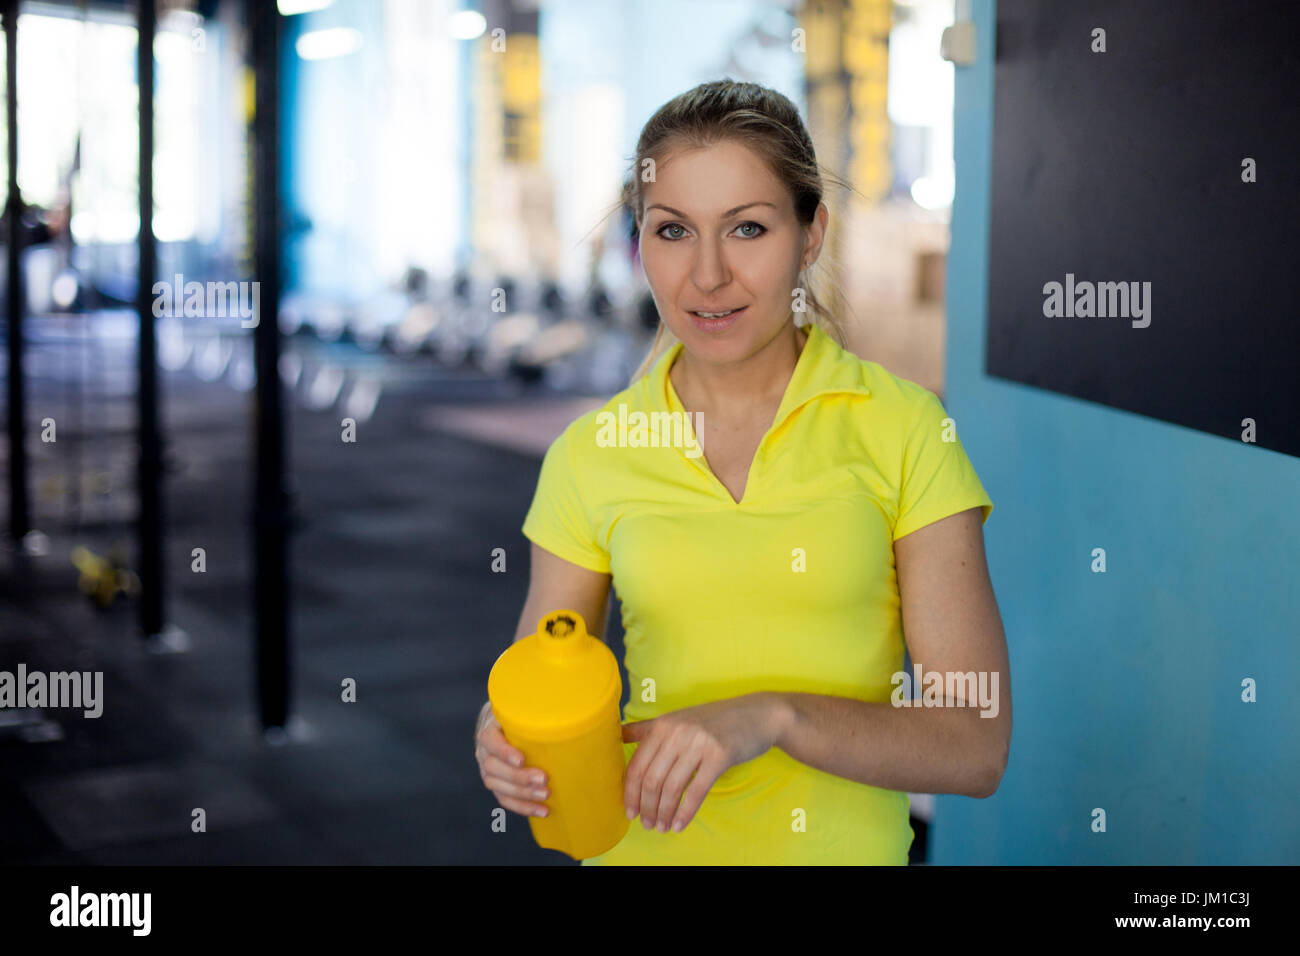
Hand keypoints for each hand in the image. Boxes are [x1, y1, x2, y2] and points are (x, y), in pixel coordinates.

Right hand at [474, 701, 549, 817]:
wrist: (504, 721)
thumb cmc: (519, 712)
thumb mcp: (522, 705)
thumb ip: (536, 708)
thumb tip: (570, 707)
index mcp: (489, 727)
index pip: (490, 740)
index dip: (504, 752)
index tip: (522, 759)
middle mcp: (484, 750)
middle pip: (493, 768)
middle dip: (519, 778)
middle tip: (544, 779)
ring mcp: (488, 768)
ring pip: (498, 786)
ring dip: (523, 795)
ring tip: (545, 795)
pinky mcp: (496, 783)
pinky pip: (504, 799)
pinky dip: (523, 807)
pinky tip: (541, 810)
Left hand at [622, 693, 787, 833]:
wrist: (756, 714)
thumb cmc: (714, 720)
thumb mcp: (678, 719)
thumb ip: (648, 728)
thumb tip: (617, 735)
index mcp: (662, 725)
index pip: (637, 765)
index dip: (630, 792)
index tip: (629, 811)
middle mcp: (677, 732)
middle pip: (652, 779)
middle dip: (646, 807)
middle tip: (646, 824)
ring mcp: (698, 743)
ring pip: (672, 788)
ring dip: (663, 813)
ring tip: (661, 827)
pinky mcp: (719, 756)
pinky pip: (696, 791)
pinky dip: (685, 812)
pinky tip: (679, 825)